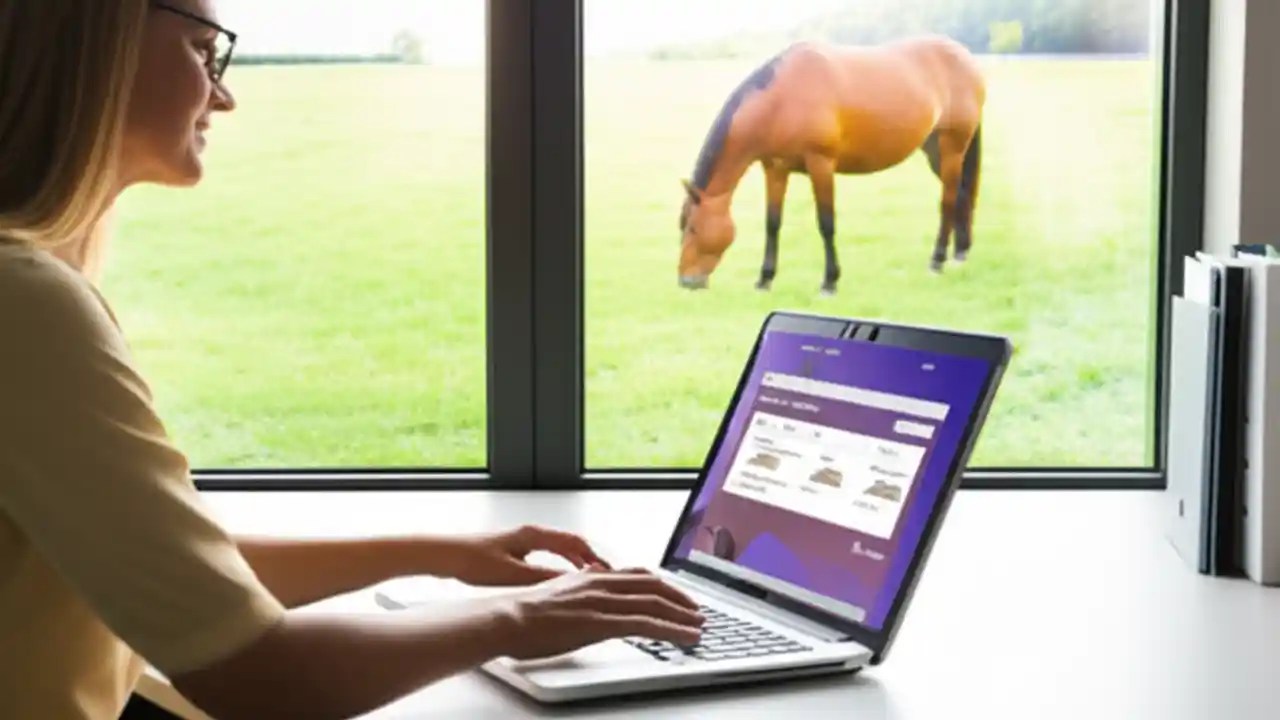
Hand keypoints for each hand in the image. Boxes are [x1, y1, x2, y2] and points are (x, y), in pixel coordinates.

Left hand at [446, 525, 612, 585]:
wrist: (446, 555)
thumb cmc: (473, 561)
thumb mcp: (513, 574)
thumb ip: (544, 577)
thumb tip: (571, 583)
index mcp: (534, 534)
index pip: (575, 541)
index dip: (594, 556)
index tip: (607, 570)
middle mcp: (531, 533)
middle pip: (570, 543)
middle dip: (589, 559)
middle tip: (604, 575)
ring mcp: (522, 540)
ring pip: (558, 548)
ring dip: (575, 562)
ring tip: (587, 579)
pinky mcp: (514, 550)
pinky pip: (546, 554)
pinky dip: (560, 564)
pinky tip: (558, 579)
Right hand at [495, 568, 704, 659]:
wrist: (508, 619)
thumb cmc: (526, 615)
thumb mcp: (561, 598)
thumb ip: (583, 598)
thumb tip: (595, 608)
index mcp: (591, 576)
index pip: (637, 575)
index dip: (662, 585)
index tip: (676, 595)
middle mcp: (601, 582)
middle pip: (652, 585)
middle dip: (679, 598)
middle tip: (696, 611)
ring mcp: (603, 601)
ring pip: (655, 603)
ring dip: (682, 615)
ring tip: (699, 626)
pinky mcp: (602, 621)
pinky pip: (647, 624)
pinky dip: (673, 629)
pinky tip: (686, 637)